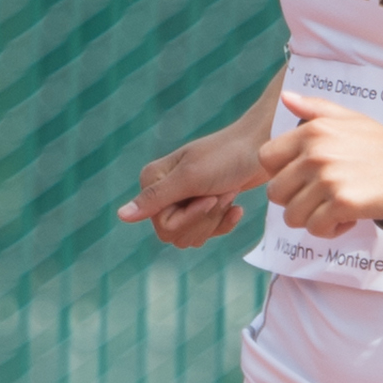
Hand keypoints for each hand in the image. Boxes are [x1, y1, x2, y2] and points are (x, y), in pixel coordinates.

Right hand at [118, 126, 269, 249]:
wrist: (261, 146)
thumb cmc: (227, 157)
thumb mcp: (190, 178)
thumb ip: (156, 199)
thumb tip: (120, 216)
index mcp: (153, 181)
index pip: (163, 225)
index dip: (190, 217)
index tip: (208, 196)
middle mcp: (164, 192)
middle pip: (175, 235)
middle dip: (204, 219)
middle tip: (220, 194)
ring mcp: (183, 200)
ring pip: (191, 236)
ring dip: (216, 219)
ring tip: (228, 194)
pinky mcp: (203, 206)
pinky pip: (207, 233)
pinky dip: (224, 223)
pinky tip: (237, 208)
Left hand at [258, 93, 382, 238]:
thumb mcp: (351, 118)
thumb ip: (315, 109)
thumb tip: (285, 97)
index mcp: (313, 131)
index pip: (266, 159)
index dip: (281, 173)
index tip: (303, 179)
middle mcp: (316, 153)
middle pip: (275, 192)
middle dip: (296, 201)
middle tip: (322, 198)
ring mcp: (329, 179)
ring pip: (292, 216)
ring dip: (312, 218)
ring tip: (335, 208)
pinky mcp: (343, 204)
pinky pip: (315, 229)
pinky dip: (330, 230)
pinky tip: (347, 219)